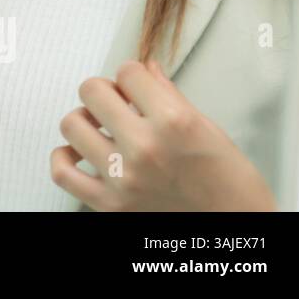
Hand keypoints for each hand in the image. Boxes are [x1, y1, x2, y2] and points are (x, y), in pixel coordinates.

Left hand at [49, 58, 275, 210]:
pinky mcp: (109, 204)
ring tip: (100, 127)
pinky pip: (62, 172)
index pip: (128, 72)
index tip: (137, 86)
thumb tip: (146, 69)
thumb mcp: (210, 130)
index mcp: (174, 122)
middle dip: (104, 91)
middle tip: (116, 102)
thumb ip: (171, 96)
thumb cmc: (230, 184)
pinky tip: (79, 153)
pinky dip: (63, 157)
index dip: (132, 75)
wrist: (236, 229)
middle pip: (92, 91)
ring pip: (71, 125)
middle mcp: (144, 147)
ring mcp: (123, 177)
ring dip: (84, 121)